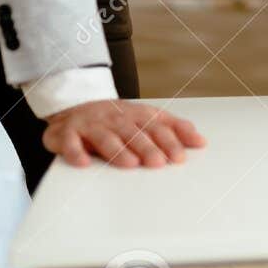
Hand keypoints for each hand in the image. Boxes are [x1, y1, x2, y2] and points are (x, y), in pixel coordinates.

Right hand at [41, 99, 205, 168]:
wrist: (75, 104)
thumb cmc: (117, 118)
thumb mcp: (147, 118)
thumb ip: (174, 128)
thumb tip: (201, 141)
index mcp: (137, 115)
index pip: (156, 127)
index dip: (169, 141)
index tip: (180, 156)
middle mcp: (116, 119)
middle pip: (133, 133)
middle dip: (147, 148)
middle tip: (159, 163)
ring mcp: (91, 124)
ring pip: (105, 137)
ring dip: (117, 150)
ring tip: (129, 163)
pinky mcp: (67, 133)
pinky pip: (70, 142)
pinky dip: (75, 152)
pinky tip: (83, 163)